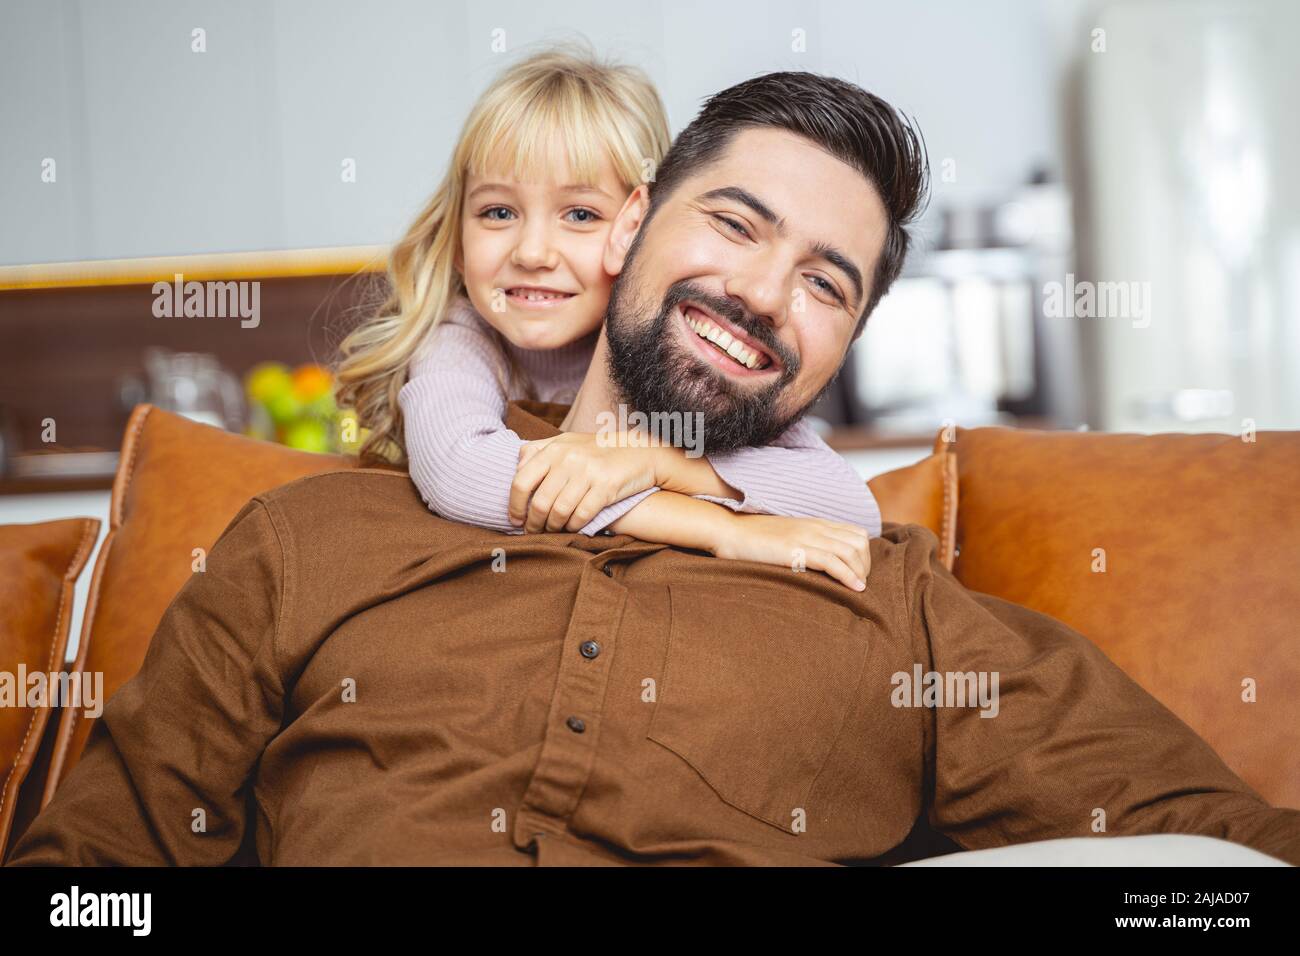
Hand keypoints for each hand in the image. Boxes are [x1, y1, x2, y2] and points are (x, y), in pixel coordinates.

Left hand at [511, 432, 661, 532]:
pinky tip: (572, 528)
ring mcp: (588, 472)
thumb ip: (538, 451)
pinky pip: (581, 516)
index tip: (515, 519)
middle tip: (533, 532)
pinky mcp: (606, 486)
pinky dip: (573, 526)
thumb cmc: (597, 450)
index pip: (521, 481)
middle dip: (533, 523)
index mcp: (554, 449)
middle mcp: (569, 459)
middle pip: (540, 502)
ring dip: (553, 528)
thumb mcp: (566, 442)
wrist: (639, 451)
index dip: (514, 505)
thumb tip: (516, 468)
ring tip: (552, 531)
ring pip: (559, 512)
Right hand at [712, 513, 870, 590]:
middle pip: (860, 542)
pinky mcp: (797, 550)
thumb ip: (803, 544)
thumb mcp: (785, 537)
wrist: (729, 532)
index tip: (858, 574)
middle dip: (866, 565)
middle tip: (858, 584)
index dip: (864, 555)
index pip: (855, 533)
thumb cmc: (752, 540)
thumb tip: (816, 562)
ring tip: (857, 589)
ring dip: (860, 572)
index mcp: (814, 524)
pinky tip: (854, 590)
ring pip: (852, 551)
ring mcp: (807, 537)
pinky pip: (834, 562)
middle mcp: (815, 527)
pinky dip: (849, 576)